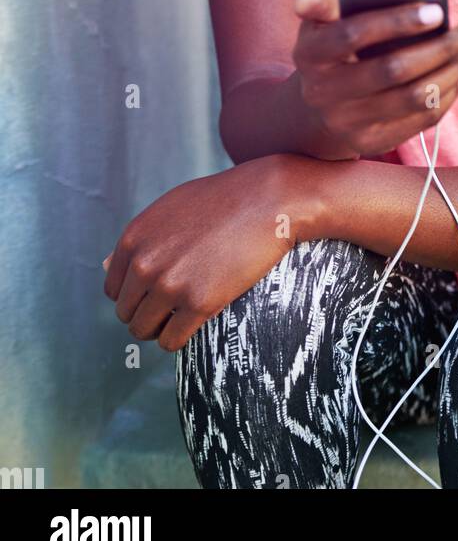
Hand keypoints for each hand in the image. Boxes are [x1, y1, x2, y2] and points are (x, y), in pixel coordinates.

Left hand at [102, 153, 322, 351]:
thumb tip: (107, 265)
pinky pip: (172, 340)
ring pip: (144, 331)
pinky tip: (193, 325)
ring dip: (160, 330)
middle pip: (126, 313)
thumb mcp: (171, 208)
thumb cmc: (223, 200)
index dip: (134, 296)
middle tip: (172, 308)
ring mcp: (170, 285)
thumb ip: (141, 238)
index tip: (154, 296)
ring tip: (181, 318)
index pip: (114, 289)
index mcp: (133, 239)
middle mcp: (145, 263)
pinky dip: (178, 340)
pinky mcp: (199, 303)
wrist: (267, 201)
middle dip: (146, 314)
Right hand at [292, 0, 457, 159]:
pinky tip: (456, 75)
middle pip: (392, 69)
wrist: (318, 107)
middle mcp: (322, 92)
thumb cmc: (331, 47)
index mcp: (309, 53)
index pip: (353, 34)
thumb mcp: (320, 22)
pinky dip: (446, 94)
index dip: (397, 21)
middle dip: (439, 47)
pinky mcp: (370, 143)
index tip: (437, 10)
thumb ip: (324, 3)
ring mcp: (345, 122)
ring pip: (413, 96)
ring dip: (450, 71)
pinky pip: (420, 119)